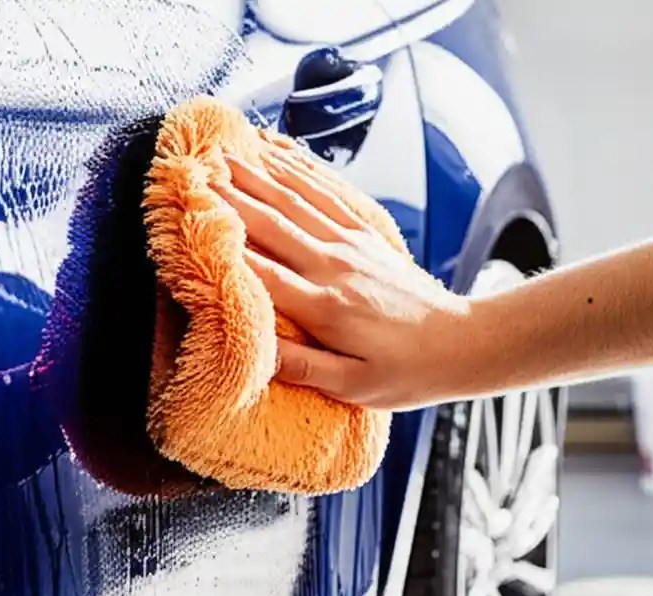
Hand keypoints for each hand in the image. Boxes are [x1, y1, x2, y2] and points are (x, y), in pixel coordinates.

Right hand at [211, 148, 472, 409]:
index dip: (223, 244)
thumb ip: (302, 367)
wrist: (461, 343)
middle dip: (230, 195)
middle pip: (271, 223)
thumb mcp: (353, 386)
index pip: (261, 271)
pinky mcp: (365, 234)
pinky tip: (277, 152)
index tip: (191, 220)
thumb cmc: (406, 372)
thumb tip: (254, 350)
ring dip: (257, 174)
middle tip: (193, 171)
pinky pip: (326, 192)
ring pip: (295, 199)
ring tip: (223, 153)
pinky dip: (299, 169)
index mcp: (325, 307)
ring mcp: (352, 244)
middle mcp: (335, 266)